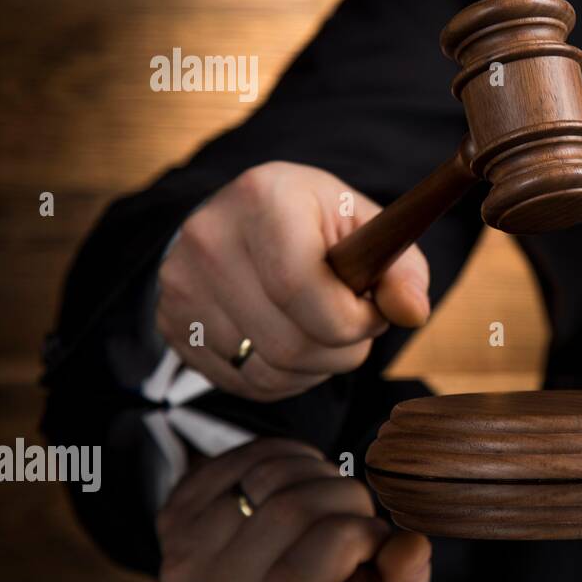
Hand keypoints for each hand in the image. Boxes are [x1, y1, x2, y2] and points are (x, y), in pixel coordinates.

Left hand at [156, 438, 431, 581]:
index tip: (371, 536)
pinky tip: (294, 481)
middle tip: (354, 512)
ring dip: (316, 470)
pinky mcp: (174, 516)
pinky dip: (285, 454)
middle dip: (344, 496)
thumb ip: (398, 581)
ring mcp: (183, 561)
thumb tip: (411, 547)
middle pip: (287, 514)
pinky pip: (244, 455)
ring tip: (325, 496)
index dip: (349, 540)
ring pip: (267, 476)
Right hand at [157, 161, 429, 401]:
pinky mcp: (170, 322)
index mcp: (265, 198)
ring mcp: (180, 282)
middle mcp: (210, 236)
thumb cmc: (321, 225)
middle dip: (340, 350)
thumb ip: (403, 272)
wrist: (251, 219)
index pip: (301, 289)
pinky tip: (291, 341)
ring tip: (323, 330)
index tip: (373, 312)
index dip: (352, 320)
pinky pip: (241, 383)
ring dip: (314, 368)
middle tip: (352, 325)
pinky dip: (281, 378)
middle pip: (288, 343)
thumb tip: (411, 312)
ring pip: (267, 372)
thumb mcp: (372, 230)